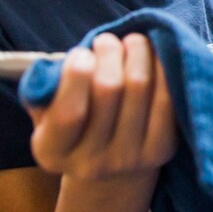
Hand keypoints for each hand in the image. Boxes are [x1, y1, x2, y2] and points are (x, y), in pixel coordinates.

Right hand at [27, 33, 176, 180]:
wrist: (111, 170)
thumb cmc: (76, 126)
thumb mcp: (46, 113)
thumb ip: (46, 89)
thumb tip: (67, 61)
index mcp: (52, 152)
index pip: (69, 112)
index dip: (76, 73)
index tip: (82, 53)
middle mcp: (90, 163)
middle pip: (108, 89)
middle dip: (109, 53)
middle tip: (107, 41)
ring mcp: (129, 158)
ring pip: (139, 87)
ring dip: (137, 53)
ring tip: (132, 41)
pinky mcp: (161, 150)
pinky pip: (166, 98)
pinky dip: (161, 68)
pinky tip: (154, 55)